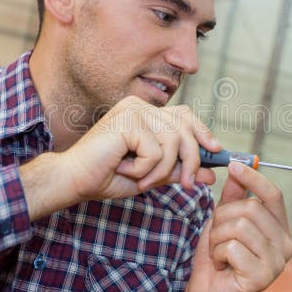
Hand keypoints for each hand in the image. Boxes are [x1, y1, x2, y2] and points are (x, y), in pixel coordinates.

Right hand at [20, 96, 219, 219]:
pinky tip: (125, 170)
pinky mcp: (128, 122)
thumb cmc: (107, 176)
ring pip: (174, 141)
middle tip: (186, 185)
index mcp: (144, 112)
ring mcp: (133, 111)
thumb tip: (210, 173)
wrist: (74, 180)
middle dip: (191, 159)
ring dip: (162, 169)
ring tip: (143, 181)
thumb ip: (178, 170)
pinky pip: (156, 151)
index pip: (185, 115)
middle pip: (185, 128)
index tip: (216, 152)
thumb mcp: (151, 175)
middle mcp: (140, 106)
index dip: (203, 132)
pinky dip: (145, 169)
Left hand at [176, 161, 291, 291]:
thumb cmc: (218, 257)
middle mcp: (285, 246)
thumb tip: (238, 166)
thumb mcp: (223, 220)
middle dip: (222, 217)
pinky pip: (232, 247)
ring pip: (239, 226)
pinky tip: (221, 265)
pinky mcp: (261, 278)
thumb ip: (233, 196)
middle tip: (217, 235)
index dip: (254, 178)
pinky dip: (217, 253)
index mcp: (280, 229)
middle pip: (251, 208)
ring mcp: (276, 264)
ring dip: (217, 237)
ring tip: (218, 251)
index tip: (234, 165)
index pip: (274, 196)